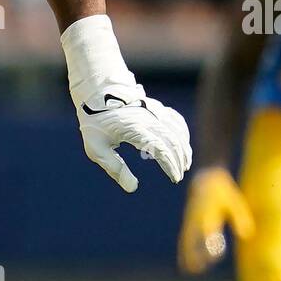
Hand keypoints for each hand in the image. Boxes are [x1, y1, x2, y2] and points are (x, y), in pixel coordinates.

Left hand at [74, 81, 192, 193]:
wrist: (97, 92)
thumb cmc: (95, 123)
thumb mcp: (97, 148)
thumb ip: (115, 168)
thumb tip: (132, 188)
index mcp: (135, 129)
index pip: (161, 149)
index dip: (171, 164)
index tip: (174, 178)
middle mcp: (148, 119)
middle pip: (173, 141)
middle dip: (180, 160)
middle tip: (179, 176)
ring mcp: (154, 111)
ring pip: (177, 130)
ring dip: (184, 148)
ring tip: (185, 164)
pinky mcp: (155, 107)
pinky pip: (175, 120)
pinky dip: (182, 132)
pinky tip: (183, 143)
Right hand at [178, 166, 254, 272]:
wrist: (205, 178)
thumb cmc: (223, 191)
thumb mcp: (235, 201)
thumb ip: (241, 217)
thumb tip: (246, 235)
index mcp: (207, 212)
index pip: (207, 231)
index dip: (210, 244)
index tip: (215, 257)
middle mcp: (196, 217)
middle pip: (192, 237)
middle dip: (194, 253)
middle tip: (198, 268)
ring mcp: (190, 219)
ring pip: (185, 239)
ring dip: (186, 254)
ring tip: (190, 270)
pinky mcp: (188, 221)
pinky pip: (184, 238)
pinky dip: (184, 250)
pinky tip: (186, 262)